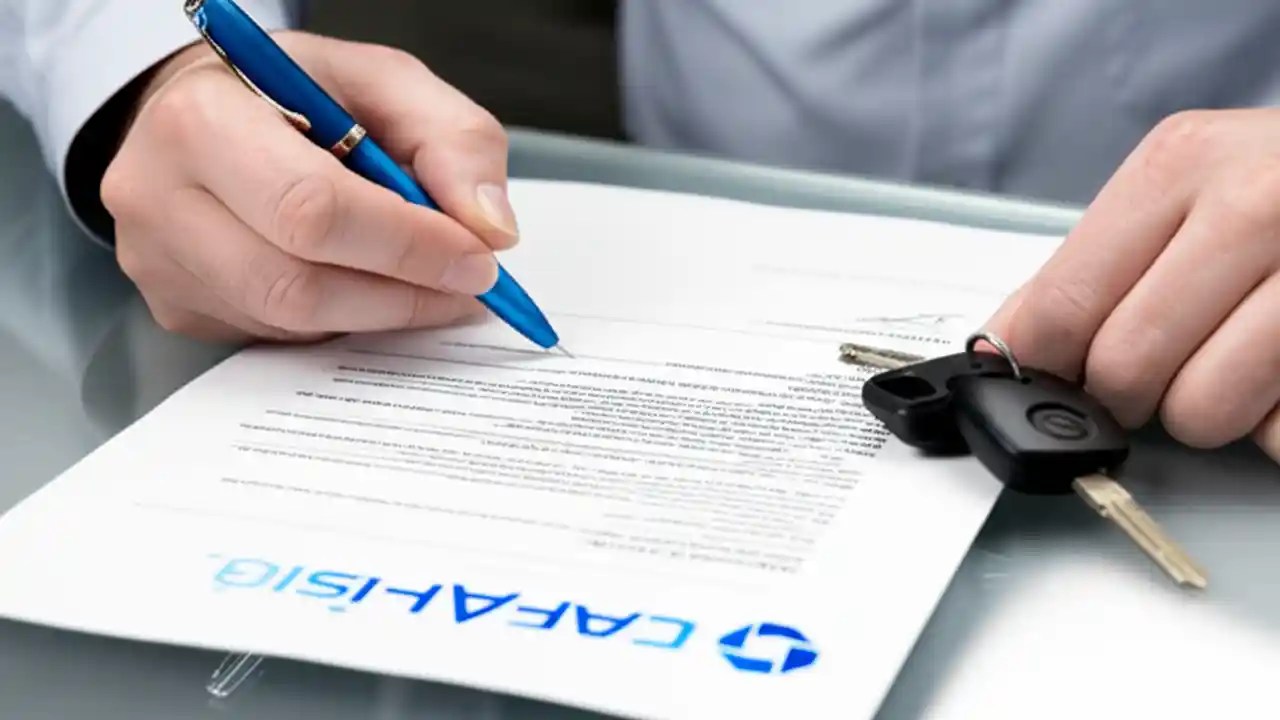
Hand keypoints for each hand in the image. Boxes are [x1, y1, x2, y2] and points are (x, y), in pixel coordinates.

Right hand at [101, 32, 517, 343]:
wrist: (206, 109)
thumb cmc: (292, 93)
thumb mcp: (383, 81)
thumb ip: (452, 138)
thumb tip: (490, 227)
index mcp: (202, 122)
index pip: (312, 209)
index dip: (408, 245)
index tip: (477, 258)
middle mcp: (159, 198)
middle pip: (297, 285)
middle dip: (402, 293)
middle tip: (465, 285)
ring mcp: (158, 263)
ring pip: (291, 325)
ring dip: (379, 313)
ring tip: (425, 281)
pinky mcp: (177, 308)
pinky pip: (278, 339)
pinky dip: (341, 320)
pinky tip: (363, 283)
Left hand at [987, 109, 1279, 460]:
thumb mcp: (1183, 190)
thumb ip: (1091, 267)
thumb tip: (1002, 345)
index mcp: (1181, 164)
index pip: (1062, 307)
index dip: (1043, 367)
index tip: (1048, 383)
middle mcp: (1255, 204)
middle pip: (1124, 367)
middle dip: (1130, 393)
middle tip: (1165, 364)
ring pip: (1201, 411)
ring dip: (1209, 411)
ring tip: (1239, 359)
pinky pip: (1276, 433)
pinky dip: (1271, 426)